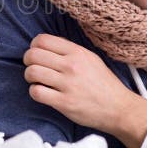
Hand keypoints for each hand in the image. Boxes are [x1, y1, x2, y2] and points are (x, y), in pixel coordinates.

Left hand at [22, 33, 146, 147]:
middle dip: (28, 61)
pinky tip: (42, 93)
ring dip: (29, 77)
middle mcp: (71, 66)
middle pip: (33, 55)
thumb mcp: (91, 59)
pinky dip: (34, 92)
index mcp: (77, 52)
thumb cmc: (103, 83)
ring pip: (32, 72)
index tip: (37, 53)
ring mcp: (67, 84)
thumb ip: (70, 51)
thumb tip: (46, 45)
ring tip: (37, 81)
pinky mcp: (64, 103)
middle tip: (33, 67)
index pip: (42, 40)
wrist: (118, 108)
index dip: (34, 46)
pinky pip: (37, 92)